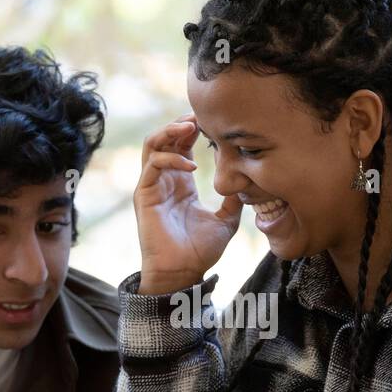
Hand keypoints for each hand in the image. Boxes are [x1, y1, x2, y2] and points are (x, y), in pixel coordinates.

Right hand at [134, 113, 243, 293]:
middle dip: (181, 123)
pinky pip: (152, 164)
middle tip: (200, 117)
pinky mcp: (144, 194)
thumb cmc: (199, 251)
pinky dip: (171, 158)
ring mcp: (151, 186)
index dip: (193, 129)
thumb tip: (247, 184)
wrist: (182, 273)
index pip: (181, 144)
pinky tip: (191, 164)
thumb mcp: (225, 221)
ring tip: (191, 127)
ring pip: (152, 144)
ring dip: (170, 131)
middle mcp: (163, 180)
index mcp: (180, 183)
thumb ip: (233, 201)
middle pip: (164, 137)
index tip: (212, 121)